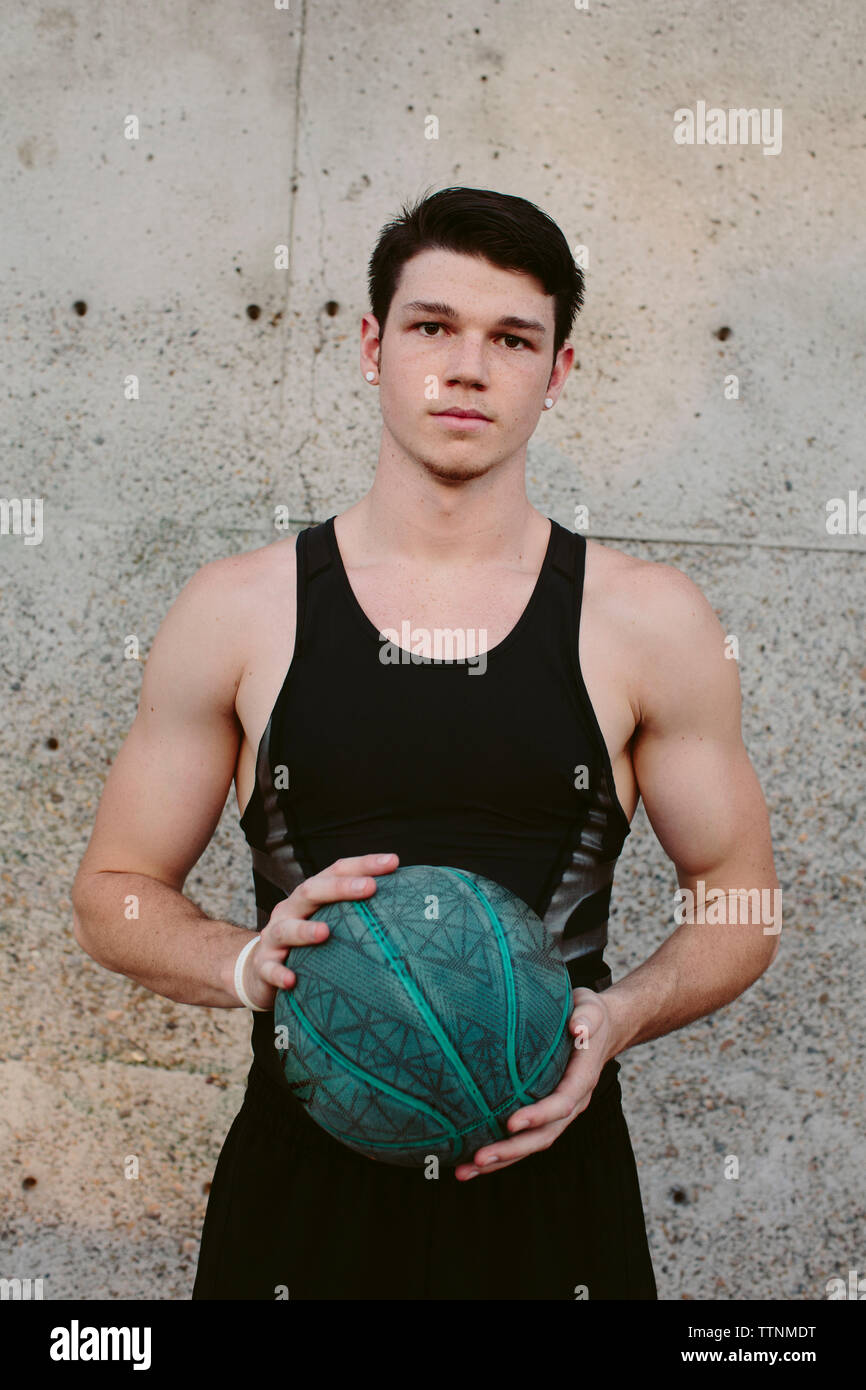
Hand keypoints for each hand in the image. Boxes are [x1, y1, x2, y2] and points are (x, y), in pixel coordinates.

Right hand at [237, 852, 399, 1009]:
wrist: (258, 969)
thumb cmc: (305, 943)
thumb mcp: (327, 921)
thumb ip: (354, 914)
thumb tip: (405, 907)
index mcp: (310, 897)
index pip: (336, 871)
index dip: (364, 864)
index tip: (394, 862)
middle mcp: (291, 910)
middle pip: (311, 890)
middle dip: (340, 888)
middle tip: (370, 887)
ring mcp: (274, 938)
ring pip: (286, 929)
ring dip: (305, 930)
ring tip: (325, 933)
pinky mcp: (263, 966)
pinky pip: (269, 969)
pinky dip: (279, 973)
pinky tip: (292, 980)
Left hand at [454, 987, 617, 1180]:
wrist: (599, 1029)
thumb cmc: (589, 1015)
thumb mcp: (591, 1008)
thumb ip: (586, 1018)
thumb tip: (577, 1028)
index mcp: (582, 1080)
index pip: (561, 1104)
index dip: (538, 1116)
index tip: (510, 1122)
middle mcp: (571, 1103)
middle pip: (543, 1135)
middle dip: (512, 1150)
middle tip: (478, 1158)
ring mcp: (556, 1113)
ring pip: (530, 1144)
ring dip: (499, 1160)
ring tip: (464, 1171)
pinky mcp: (541, 1113)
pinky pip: (521, 1137)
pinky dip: (498, 1152)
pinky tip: (467, 1159)